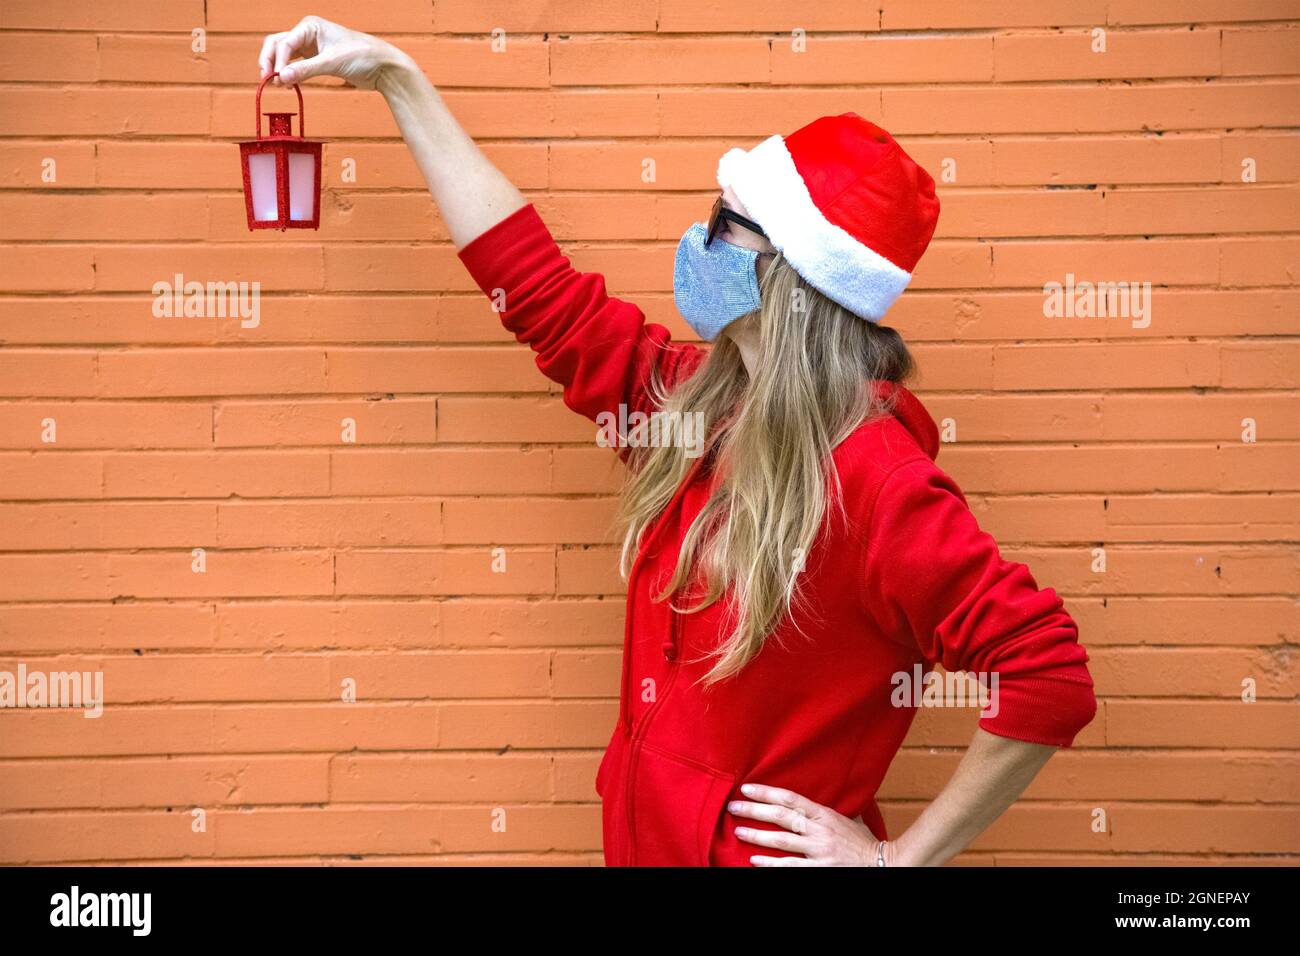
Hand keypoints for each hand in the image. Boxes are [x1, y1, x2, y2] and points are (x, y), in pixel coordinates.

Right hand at [257, 16, 413, 90]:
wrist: (383, 67)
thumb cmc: (363, 56)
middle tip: (267, 80)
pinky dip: (290, 74)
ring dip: (278, 68)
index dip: (278, 61)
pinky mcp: (316, 60)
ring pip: (284, 55)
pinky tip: (288, 84)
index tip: (276, 78)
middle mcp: (307, 33)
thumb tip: (281, 77)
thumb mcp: (332, 62)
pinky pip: (296, 66)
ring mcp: (311, 47)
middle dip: (271, 61)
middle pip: (278, 45)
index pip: (285, 42)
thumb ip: (306, 70)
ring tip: (278, 84)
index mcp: (310, 26)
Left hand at [729, 782, 901, 865]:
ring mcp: (818, 850)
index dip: (767, 792)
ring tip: (738, 831)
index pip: (790, 798)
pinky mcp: (819, 869)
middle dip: (754, 810)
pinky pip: (789, 866)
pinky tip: (754, 861)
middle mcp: (819, 830)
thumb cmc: (864, 843)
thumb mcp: (849, 819)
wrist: (883, 864)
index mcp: (824, 814)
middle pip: (780, 816)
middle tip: (733, 806)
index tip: (747, 788)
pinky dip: (770, 864)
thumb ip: (830, 811)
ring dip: (756, 836)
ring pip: (780, 840)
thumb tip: (823, 795)